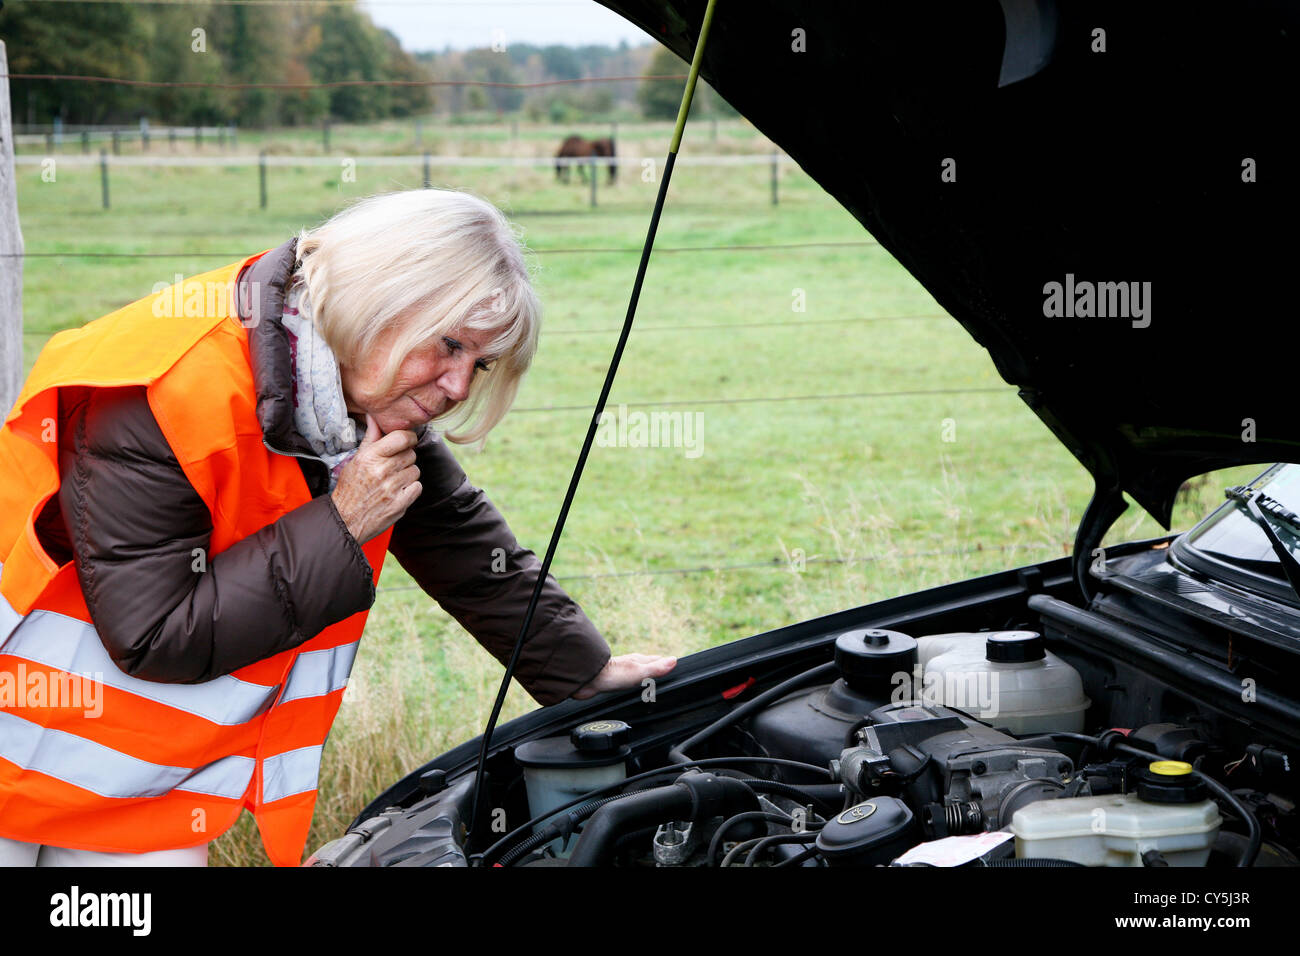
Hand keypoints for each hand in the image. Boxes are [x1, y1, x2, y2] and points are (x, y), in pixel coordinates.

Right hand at [330, 414, 421, 543]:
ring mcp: (392, 488)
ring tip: (394, 479)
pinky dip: (411, 488)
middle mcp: (382, 471)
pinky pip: (417, 487)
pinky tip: (399, 490)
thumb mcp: (356, 459)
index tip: (408, 440)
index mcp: (370, 457)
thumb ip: (371, 438)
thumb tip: (374, 417)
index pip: (401, 438)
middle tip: (394, 465)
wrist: (346, 519)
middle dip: (405, 458)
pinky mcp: (399, 504)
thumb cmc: (350, 488)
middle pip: (411, 454)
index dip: (409, 437)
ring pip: (415, 470)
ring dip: (408, 474)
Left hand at [571, 653, 677, 699]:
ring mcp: (621, 671)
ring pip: (637, 672)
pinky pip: (627, 681)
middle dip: (656, 667)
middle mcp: (630, 664)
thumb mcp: (639, 672)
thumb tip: (674, 660)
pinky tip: (630, 688)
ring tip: (650, 679)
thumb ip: (656, 668)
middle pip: (647, 665)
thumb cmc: (612, 675)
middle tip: (665, 671)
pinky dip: (632, 683)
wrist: (587, 678)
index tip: (675, 664)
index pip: (657, 660)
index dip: (666, 663)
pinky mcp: (612, 680)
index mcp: (639, 660)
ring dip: (644, 675)